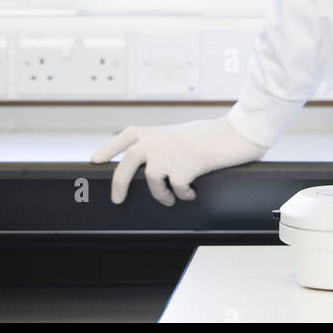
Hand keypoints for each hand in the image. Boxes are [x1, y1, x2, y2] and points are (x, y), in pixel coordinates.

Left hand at [90, 116, 265, 205]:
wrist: (235, 135)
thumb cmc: (212, 136)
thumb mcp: (181, 135)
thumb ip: (164, 145)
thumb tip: (151, 165)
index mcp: (157, 132)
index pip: (126, 136)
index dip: (110, 148)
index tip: (96, 159)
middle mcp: (158, 141)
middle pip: (127, 163)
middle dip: (119, 183)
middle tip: (117, 200)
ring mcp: (168, 153)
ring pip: (152, 181)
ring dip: (162, 194)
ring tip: (174, 196)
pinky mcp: (181, 167)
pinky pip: (175, 190)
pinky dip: (184, 194)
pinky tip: (192, 192)